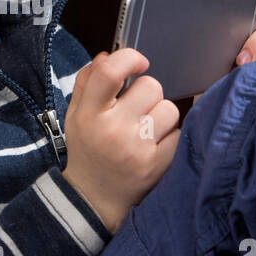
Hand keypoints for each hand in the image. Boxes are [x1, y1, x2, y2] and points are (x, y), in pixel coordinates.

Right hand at [60, 49, 179, 235]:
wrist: (94, 199)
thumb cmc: (88, 149)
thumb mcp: (76, 114)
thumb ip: (88, 81)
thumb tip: (108, 55)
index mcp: (88, 114)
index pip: (110, 72)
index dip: (130, 57)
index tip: (138, 63)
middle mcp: (112, 130)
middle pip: (150, 86)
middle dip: (147, 93)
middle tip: (137, 109)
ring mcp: (137, 149)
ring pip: (169, 109)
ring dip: (161, 115)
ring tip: (146, 129)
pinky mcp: (157, 165)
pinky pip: (179, 133)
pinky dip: (170, 137)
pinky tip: (154, 146)